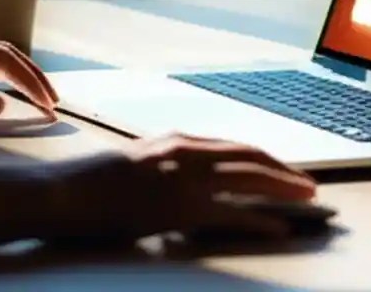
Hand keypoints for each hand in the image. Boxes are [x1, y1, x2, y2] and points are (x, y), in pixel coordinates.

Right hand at [41, 133, 316, 241]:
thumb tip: (186, 179)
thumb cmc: (90, 184)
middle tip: (308, 183)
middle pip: (249, 156)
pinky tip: (279, 228)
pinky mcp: (179, 207)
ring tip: (307, 197)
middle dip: (283, 169)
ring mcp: (184, 178)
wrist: (62, 192)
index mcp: (175, 141)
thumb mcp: (134, 163)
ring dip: (284, 186)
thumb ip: (164, 165)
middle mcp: (185, 151)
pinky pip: (232, 213)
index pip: (232, 146)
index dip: (263, 158)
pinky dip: (261, 220)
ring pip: (250, 178)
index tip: (282, 168)